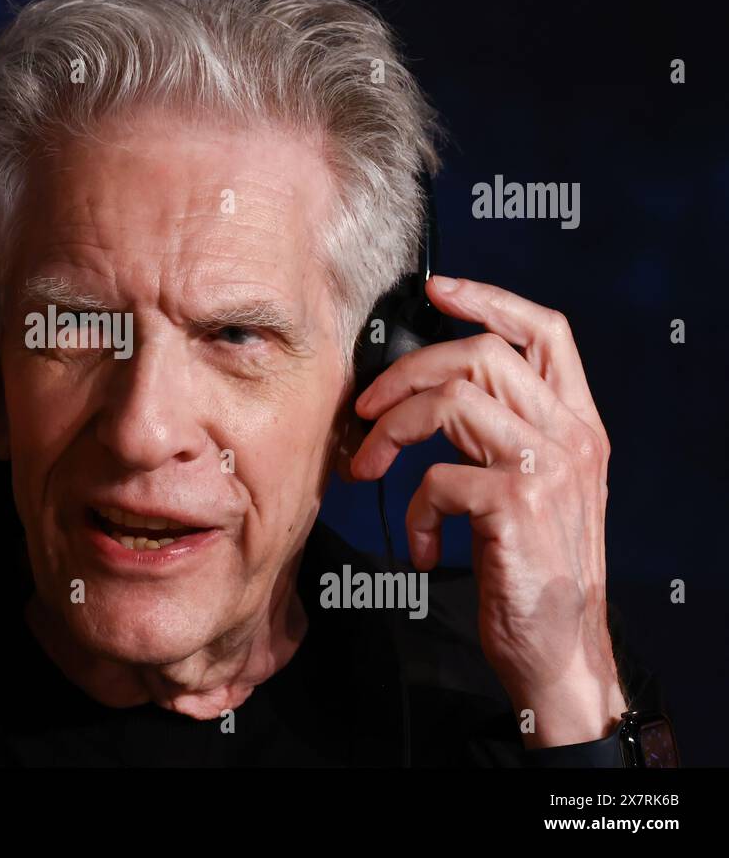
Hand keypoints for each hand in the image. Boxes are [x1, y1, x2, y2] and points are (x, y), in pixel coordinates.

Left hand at [350, 275, 625, 747]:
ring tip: (368, 468)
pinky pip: (438, 477)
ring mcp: (548, 467)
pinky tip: (418, 545)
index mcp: (577, 425)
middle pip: (479, 355)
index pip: (547, 332)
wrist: (560, 651)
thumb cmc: (532, 571)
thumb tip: (428, 394)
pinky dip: (413, 510)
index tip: (436, 291)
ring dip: (391, 431)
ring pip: (452, 399)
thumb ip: (502, 436)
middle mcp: (571, 437)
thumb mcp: (532, 491)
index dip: (490, 299)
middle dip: (404, 372)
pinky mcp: (517, 505)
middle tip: (364, 410)